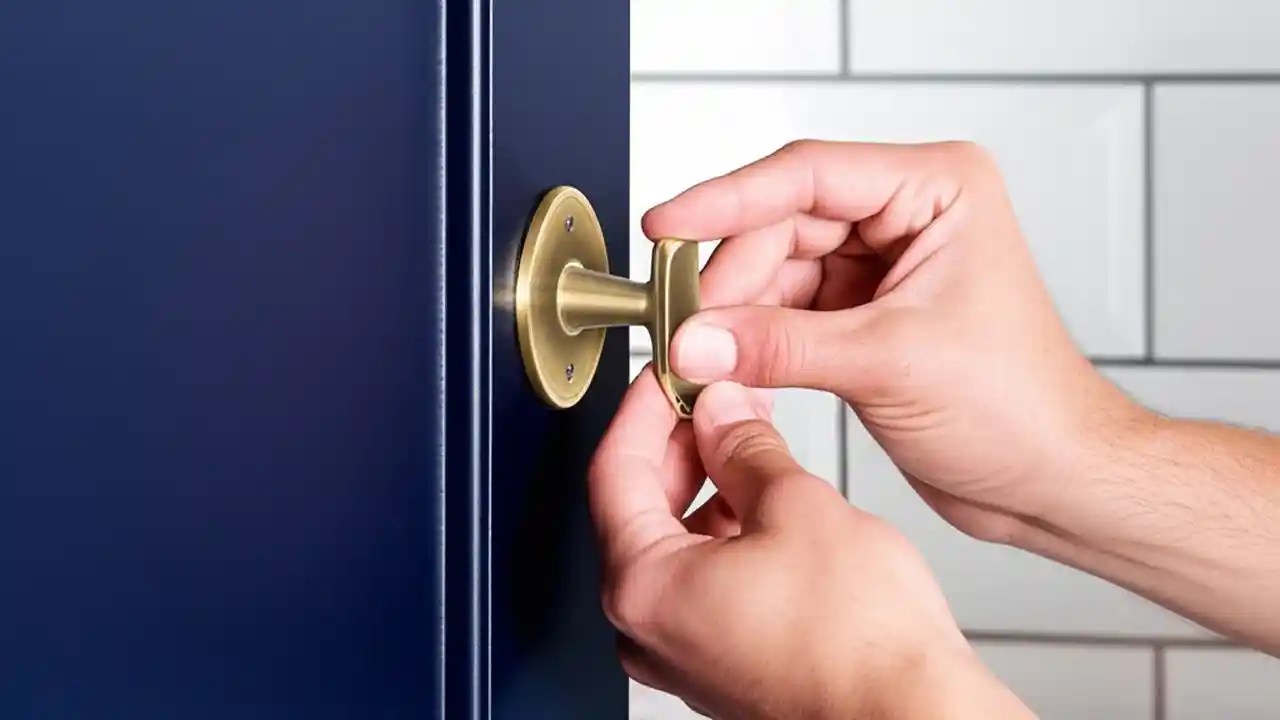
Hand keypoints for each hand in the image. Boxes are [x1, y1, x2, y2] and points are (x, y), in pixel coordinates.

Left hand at [588, 374, 1030, 718]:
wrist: (913, 717)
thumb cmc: (862, 647)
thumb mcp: (798, 508)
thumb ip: (745, 448)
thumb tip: (720, 413)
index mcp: (643, 588)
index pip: (614, 470)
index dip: (645, 408)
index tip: (669, 374)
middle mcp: (648, 629)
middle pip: (638, 506)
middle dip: (681, 443)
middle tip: (716, 394)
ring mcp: (684, 652)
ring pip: (674, 543)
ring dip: (707, 485)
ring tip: (749, 439)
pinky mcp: (722, 662)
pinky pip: (701, 580)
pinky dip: (725, 532)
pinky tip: (764, 501)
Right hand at [647, 140, 1135, 544]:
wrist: (1051, 480)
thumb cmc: (1021, 408)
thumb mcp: (888, 364)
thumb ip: (779, 347)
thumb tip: (695, 340)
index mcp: (938, 191)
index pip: (808, 175)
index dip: (727, 200)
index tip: (668, 224)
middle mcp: (909, 216)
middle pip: (783, 224)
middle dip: (729, 277)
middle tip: (679, 321)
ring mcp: (884, 265)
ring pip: (778, 270)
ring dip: (736, 314)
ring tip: (697, 354)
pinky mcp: (865, 314)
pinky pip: (787, 312)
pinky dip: (754, 340)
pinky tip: (728, 366)